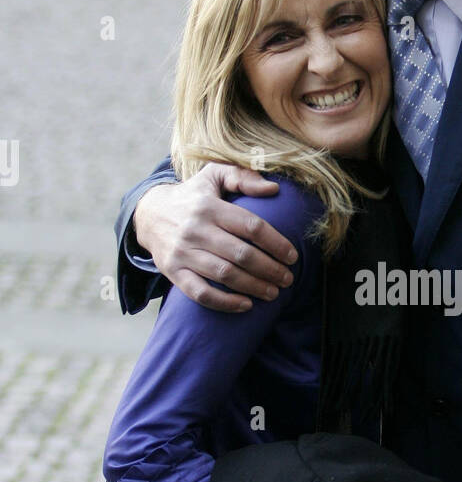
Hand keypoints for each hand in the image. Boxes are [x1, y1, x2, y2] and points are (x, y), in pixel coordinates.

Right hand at [133, 164, 299, 312]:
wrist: (149, 214)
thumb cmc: (192, 196)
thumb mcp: (213, 176)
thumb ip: (242, 177)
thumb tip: (273, 189)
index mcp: (210, 206)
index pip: (251, 226)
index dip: (276, 243)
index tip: (292, 256)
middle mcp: (196, 230)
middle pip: (241, 254)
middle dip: (270, 269)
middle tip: (288, 279)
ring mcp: (183, 253)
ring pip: (224, 275)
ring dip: (254, 287)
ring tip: (273, 293)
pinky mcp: (173, 272)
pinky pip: (200, 293)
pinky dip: (224, 303)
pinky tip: (245, 305)